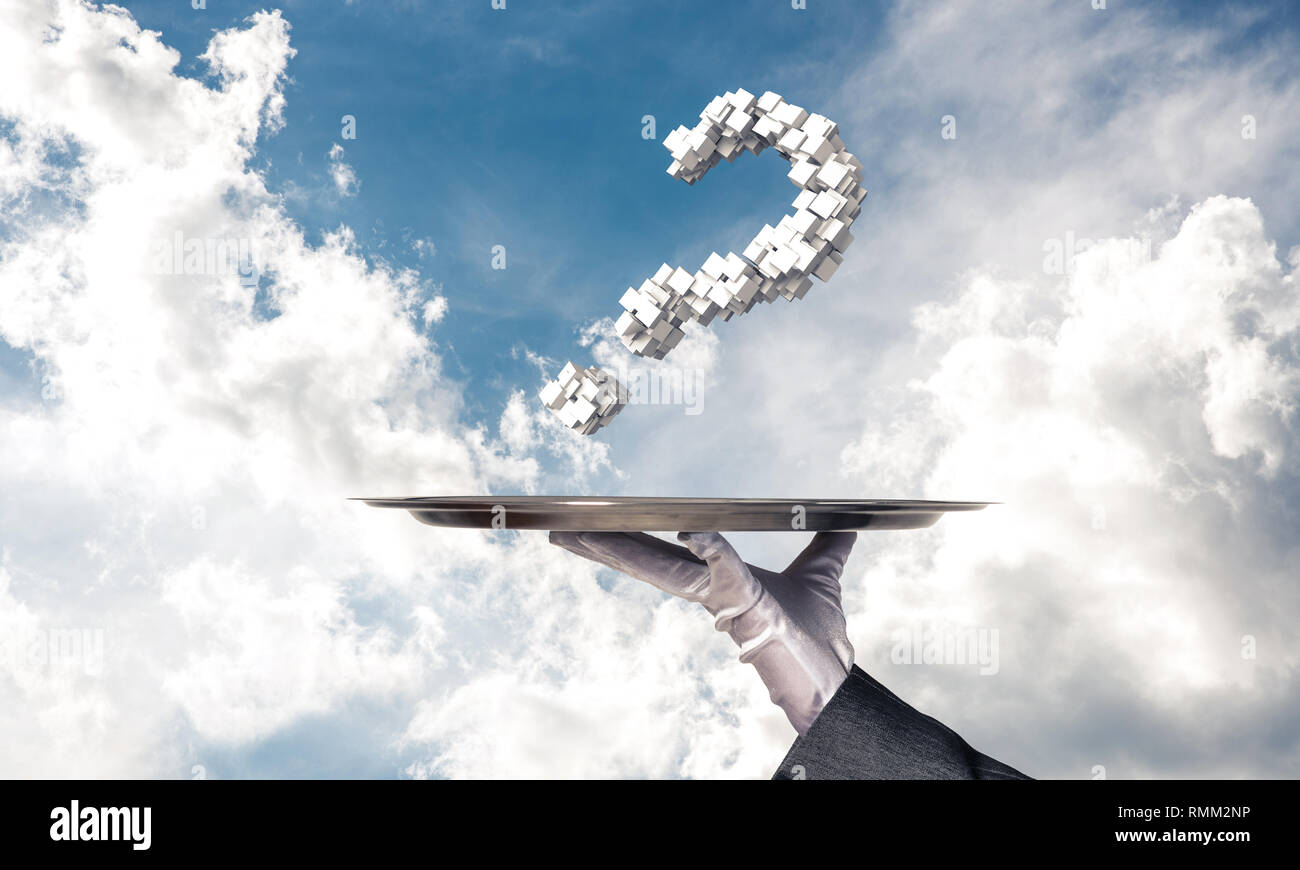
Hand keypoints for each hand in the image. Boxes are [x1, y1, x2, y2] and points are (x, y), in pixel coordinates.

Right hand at [549, 530, 855, 733]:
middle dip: (605, 546)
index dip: (632, 540)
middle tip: (564, 529)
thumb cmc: (821, 639)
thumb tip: (843, 522)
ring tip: (578, 535)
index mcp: (718, 582)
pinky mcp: (748, 605)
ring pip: (664, 569)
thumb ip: (827, 546)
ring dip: (621, 551)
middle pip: (649, 562)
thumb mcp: (822, 576)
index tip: (601, 524)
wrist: (833, 681)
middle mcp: (711, 592)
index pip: (666, 555)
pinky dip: (712, 548)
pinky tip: (694, 531)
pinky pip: (727, 568)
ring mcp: (724, 600)